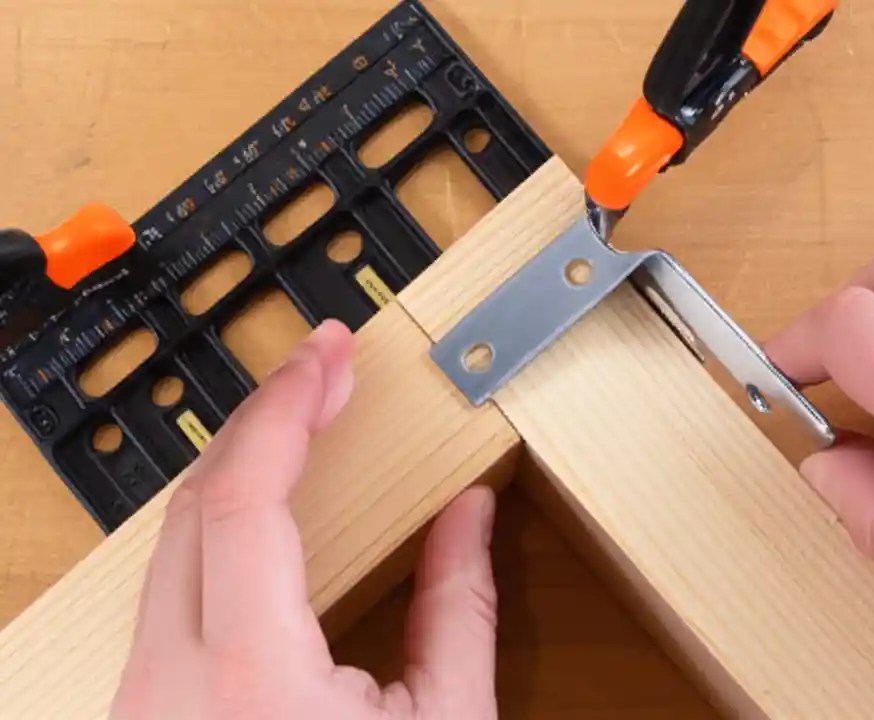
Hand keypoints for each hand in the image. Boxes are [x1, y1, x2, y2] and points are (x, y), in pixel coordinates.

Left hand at [111, 321, 498, 719]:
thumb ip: (458, 609)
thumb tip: (469, 514)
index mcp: (252, 676)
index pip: (242, 499)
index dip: (286, 409)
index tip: (326, 356)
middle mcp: (172, 682)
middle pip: (195, 501)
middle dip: (265, 415)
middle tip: (327, 367)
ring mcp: (145, 692)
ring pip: (170, 535)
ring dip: (238, 460)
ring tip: (303, 414)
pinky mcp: (146, 702)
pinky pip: (169, 580)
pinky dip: (219, 517)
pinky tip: (264, 492)